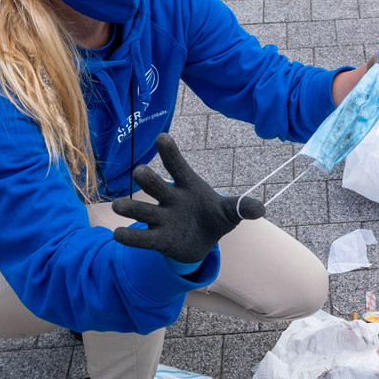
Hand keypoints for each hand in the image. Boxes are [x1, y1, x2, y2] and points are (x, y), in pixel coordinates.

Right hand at [111, 134, 262, 263]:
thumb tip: (260, 209)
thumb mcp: (230, 212)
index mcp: (188, 185)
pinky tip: (118, 234)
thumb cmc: (214, 217)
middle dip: (148, 178)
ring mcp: (161, 218)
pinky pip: (141, 238)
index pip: (178, 166)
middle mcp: (170, 198)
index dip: (170, 152)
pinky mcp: (157, 240)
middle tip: (140, 172)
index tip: (162, 137)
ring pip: (142, 210)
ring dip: (130, 207)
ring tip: (118, 206)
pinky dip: (130, 237)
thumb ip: (241, 207)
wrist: (203, 241)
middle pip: (156, 184)